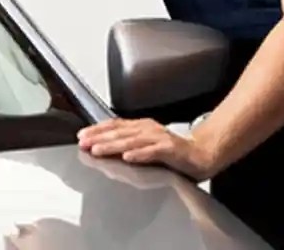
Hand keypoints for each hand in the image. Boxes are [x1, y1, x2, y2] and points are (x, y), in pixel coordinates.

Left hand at [77, 118, 219, 181]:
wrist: (202, 154)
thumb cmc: (172, 152)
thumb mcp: (146, 144)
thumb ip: (128, 143)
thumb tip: (102, 145)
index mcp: (141, 127)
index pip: (115, 125)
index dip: (97, 129)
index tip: (81, 136)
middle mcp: (148, 129)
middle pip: (120, 132)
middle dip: (100, 137)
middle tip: (84, 142)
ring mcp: (160, 138)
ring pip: (132, 141)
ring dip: (114, 145)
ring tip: (98, 150)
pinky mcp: (171, 150)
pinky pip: (153, 152)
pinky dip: (140, 154)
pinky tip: (128, 158)